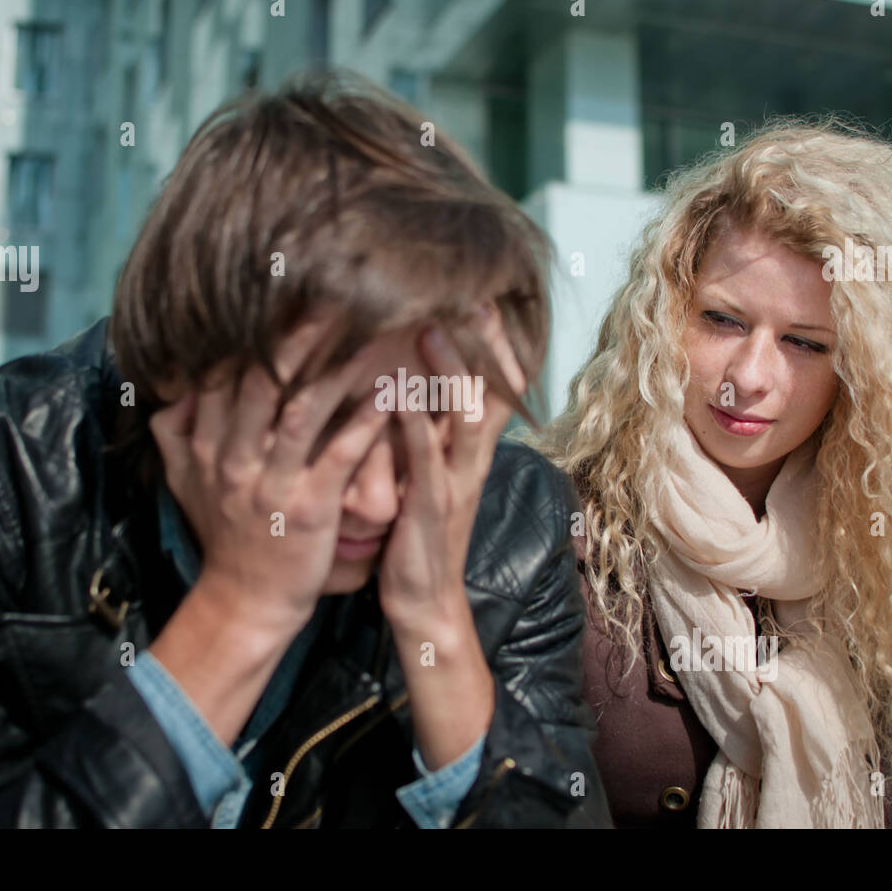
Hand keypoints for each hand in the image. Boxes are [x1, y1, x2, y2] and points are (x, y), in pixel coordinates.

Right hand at [149, 318, 390, 632]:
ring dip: (338, 368)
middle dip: (295, 335)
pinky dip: (366, 422)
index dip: (250, 331)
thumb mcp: (185, 482)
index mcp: (207, 445)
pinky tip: (392, 392)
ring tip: (371, 330)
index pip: (224, 373)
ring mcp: (272, 483)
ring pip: (303, 412)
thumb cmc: (226, 534)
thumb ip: (174, 430)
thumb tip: (170, 382)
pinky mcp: (309, 509)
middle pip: (263, 382)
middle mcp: (234, 458)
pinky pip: (340, 455)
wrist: (246, 600)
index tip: (278, 290)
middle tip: (330, 290)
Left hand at [377, 302, 527, 631]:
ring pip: (464, 418)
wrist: (423, 600)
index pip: (495, 380)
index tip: (480, 290)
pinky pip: (426, 462)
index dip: (494, 337)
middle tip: (467, 290)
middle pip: (490, 387)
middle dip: (481, 339)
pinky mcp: (430, 510)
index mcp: (472, 447)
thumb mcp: (431, 470)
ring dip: (449, 371)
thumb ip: (430, 426)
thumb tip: (416, 375)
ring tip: (429, 327)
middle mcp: (472, 459)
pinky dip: (413, 426)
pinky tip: (395, 395)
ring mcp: (455, 483)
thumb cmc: (419, 529)